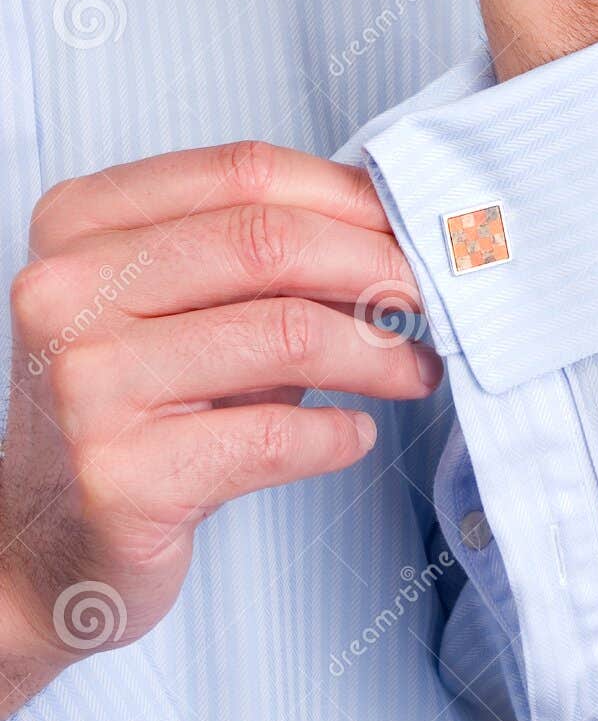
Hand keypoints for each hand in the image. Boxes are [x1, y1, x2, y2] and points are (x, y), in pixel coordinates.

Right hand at [0, 143, 440, 717]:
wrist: (38, 547)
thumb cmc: (132, 413)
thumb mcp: (178, 310)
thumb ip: (261, 261)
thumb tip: (395, 231)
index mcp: (79, 224)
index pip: (242, 173)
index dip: (349, 196)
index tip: (412, 223)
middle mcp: (68, 291)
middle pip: (270, 242)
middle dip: (379, 265)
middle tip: (434, 295)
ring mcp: (87, 384)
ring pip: (287, 334)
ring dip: (378, 353)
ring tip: (415, 370)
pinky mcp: (121, 475)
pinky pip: (275, 437)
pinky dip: (339, 435)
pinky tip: (354, 435)